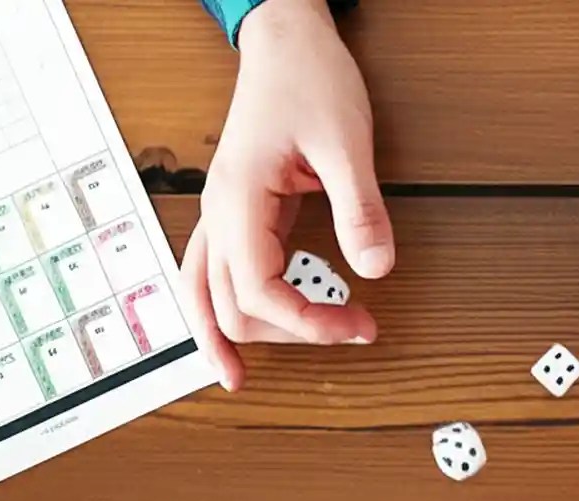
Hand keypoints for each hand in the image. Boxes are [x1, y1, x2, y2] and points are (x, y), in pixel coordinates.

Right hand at [182, 0, 393, 390]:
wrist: (285, 42)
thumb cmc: (307, 79)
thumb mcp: (346, 142)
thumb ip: (360, 210)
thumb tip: (375, 269)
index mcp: (238, 198)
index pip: (256, 290)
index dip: (305, 322)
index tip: (354, 326)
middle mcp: (218, 212)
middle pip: (230, 305)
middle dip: (288, 332)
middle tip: (353, 331)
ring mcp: (220, 214)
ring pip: (204, 294)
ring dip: (226, 336)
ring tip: (241, 379)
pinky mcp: (236, 213)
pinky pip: (213, 274)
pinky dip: (221, 310)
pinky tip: (233, 333)